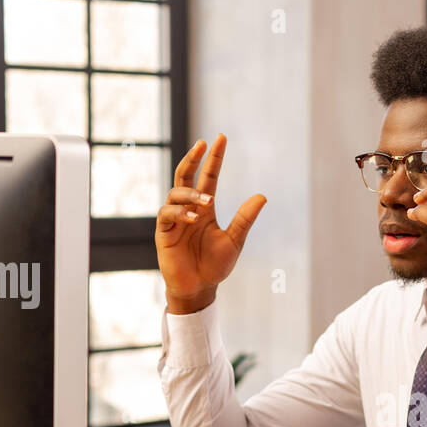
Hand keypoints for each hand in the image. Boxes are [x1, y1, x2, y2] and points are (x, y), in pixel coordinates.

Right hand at [155, 136, 266, 314]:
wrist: (199, 288)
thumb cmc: (214, 266)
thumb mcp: (234, 240)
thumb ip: (245, 219)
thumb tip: (262, 196)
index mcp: (204, 209)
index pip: (208, 177)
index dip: (214, 158)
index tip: (220, 138)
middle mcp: (188, 209)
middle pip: (185, 175)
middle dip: (193, 158)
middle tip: (202, 144)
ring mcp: (174, 220)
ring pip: (175, 193)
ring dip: (191, 193)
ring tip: (207, 202)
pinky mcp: (164, 233)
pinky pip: (167, 214)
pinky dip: (179, 213)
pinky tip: (193, 217)